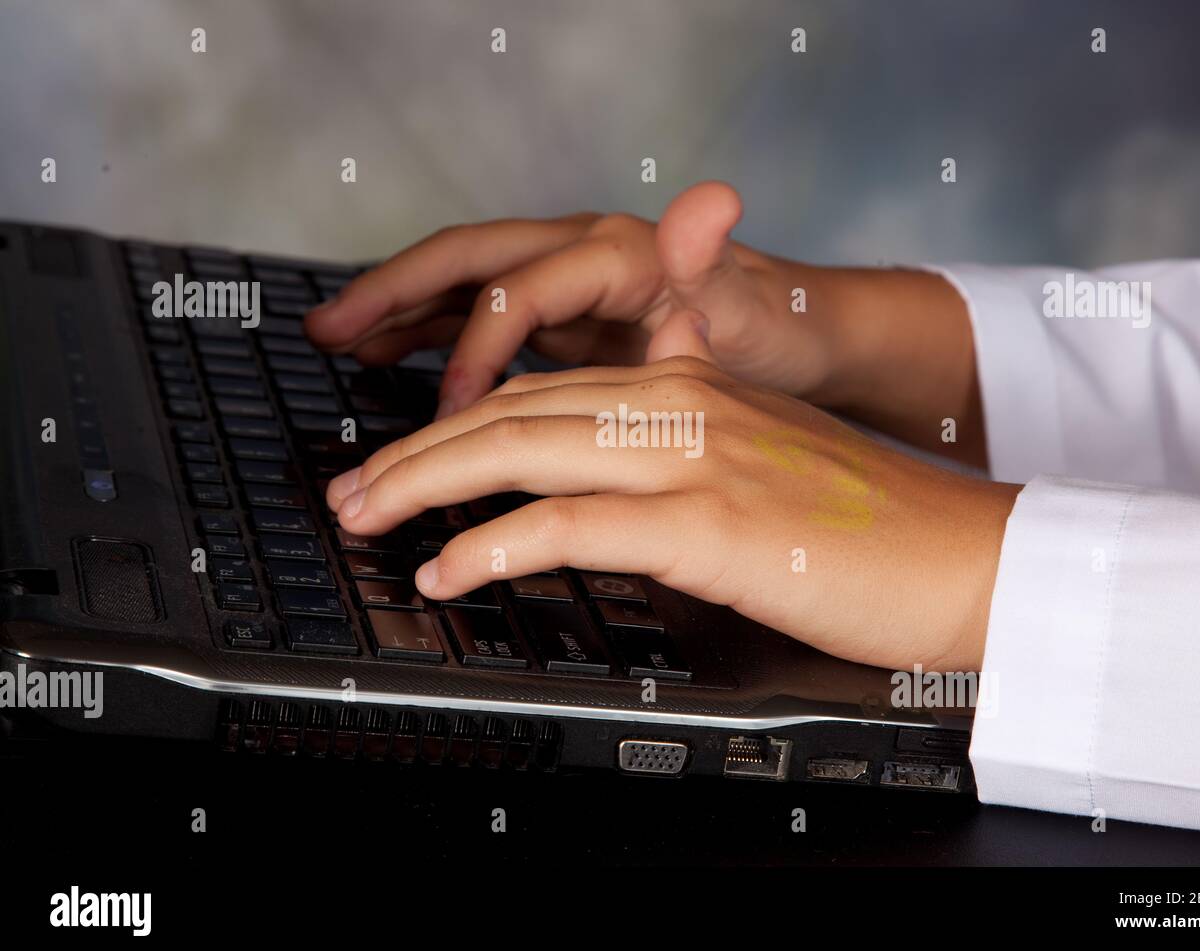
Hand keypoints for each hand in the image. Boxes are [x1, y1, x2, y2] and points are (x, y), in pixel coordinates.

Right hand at [303, 181, 844, 418]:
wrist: (790, 335)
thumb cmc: (768, 325)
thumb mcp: (745, 300)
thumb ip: (710, 257)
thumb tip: (711, 200)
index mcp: (613, 251)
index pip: (518, 292)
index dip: (478, 350)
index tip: (453, 416)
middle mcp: (577, 254)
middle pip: (464, 260)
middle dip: (392, 293)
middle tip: (324, 330)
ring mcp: (564, 284)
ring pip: (460, 285)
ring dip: (396, 310)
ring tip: (332, 340)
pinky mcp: (562, 315)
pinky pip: (479, 316)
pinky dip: (432, 334)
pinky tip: (392, 356)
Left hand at [326, 311, 1018, 670]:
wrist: (969, 558)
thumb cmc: (872, 525)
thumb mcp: (772, 453)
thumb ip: (701, 421)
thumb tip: (650, 400)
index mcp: (695, 385)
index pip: (547, 389)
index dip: (461, 419)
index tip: (403, 458)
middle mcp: (686, 404)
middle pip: (516, 411)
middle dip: (417, 450)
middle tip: (351, 489)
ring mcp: (698, 458)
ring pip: (527, 450)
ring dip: (429, 486)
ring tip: (367, 520)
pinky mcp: (712, 523)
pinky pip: (575, 524)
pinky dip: (497, 545)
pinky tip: (451, 571)